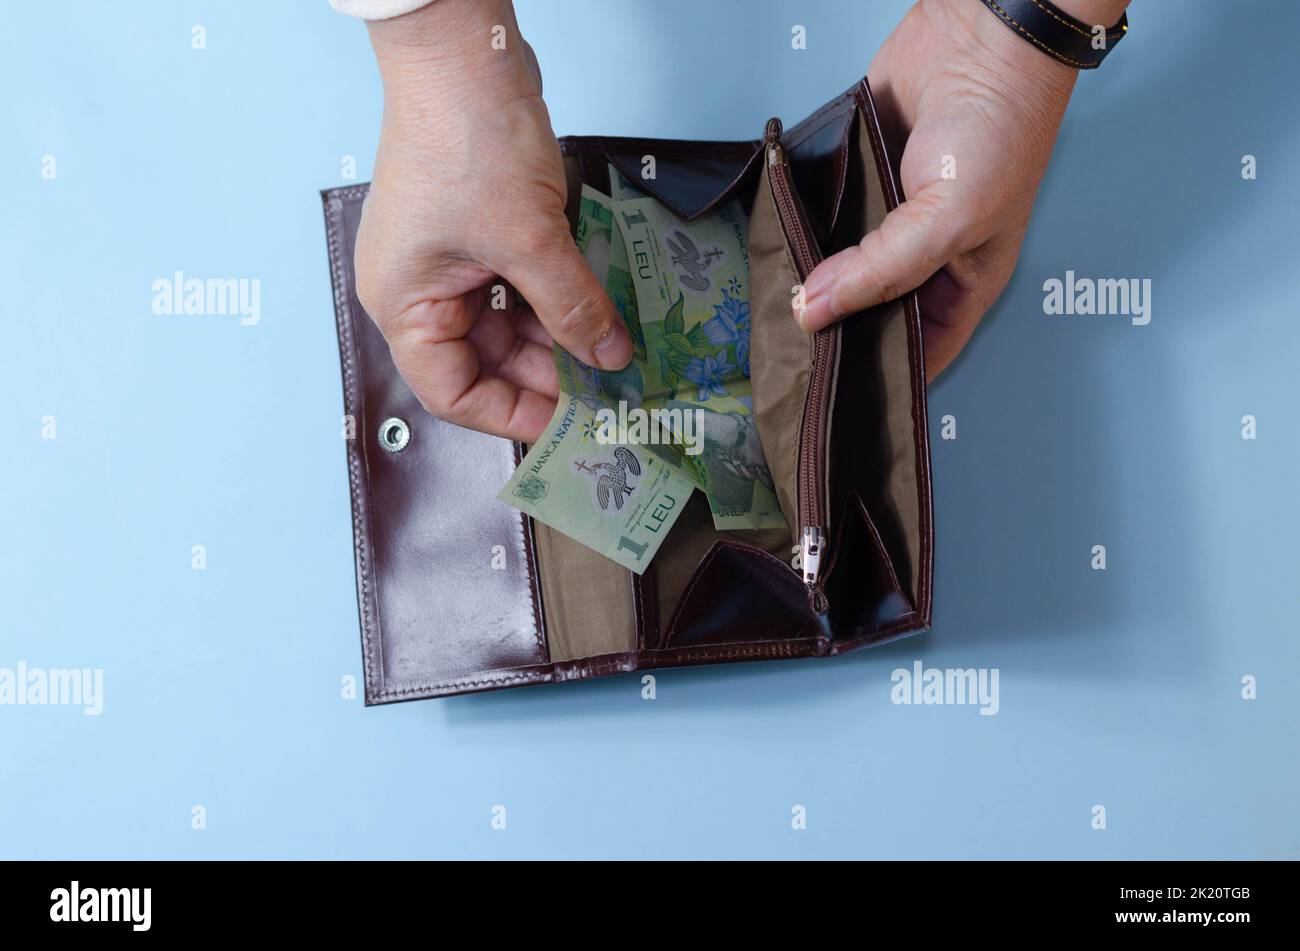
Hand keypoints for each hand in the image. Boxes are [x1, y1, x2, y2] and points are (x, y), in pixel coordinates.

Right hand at [354, 0, 630, 441]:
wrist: (465, 49)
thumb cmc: (467, 139)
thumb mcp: (530, 239)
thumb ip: (573, 308)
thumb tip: (610, 360)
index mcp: (405, 304)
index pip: (454, 392)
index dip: (513, 414)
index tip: (571, 423)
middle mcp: (421, 290)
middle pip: (486, 360)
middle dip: (547, 374)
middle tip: (608, 391)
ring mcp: (452, 260)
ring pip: (510, 323)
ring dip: (559, 336)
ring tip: (613, 353)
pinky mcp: (482, 231)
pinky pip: (521, 285)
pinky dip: (557, 299)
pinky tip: (599, 310)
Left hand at [798, 0, 1095, 379]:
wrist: (980, 32)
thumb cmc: (1000, 127)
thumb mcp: (951, 219)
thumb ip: (880, 272)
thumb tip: (812, 312)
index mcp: (962, 283)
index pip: (919, 354)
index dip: (882, 381)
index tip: (831, 400)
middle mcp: (921, 259)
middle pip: (869, 316)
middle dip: (833, 333)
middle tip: (783, 356)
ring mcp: (883, 221)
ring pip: (836, 270)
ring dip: (807, 284)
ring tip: (764, 314)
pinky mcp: (852, 180)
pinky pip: (816, 219)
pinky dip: (794, 232)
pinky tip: (767, 252)